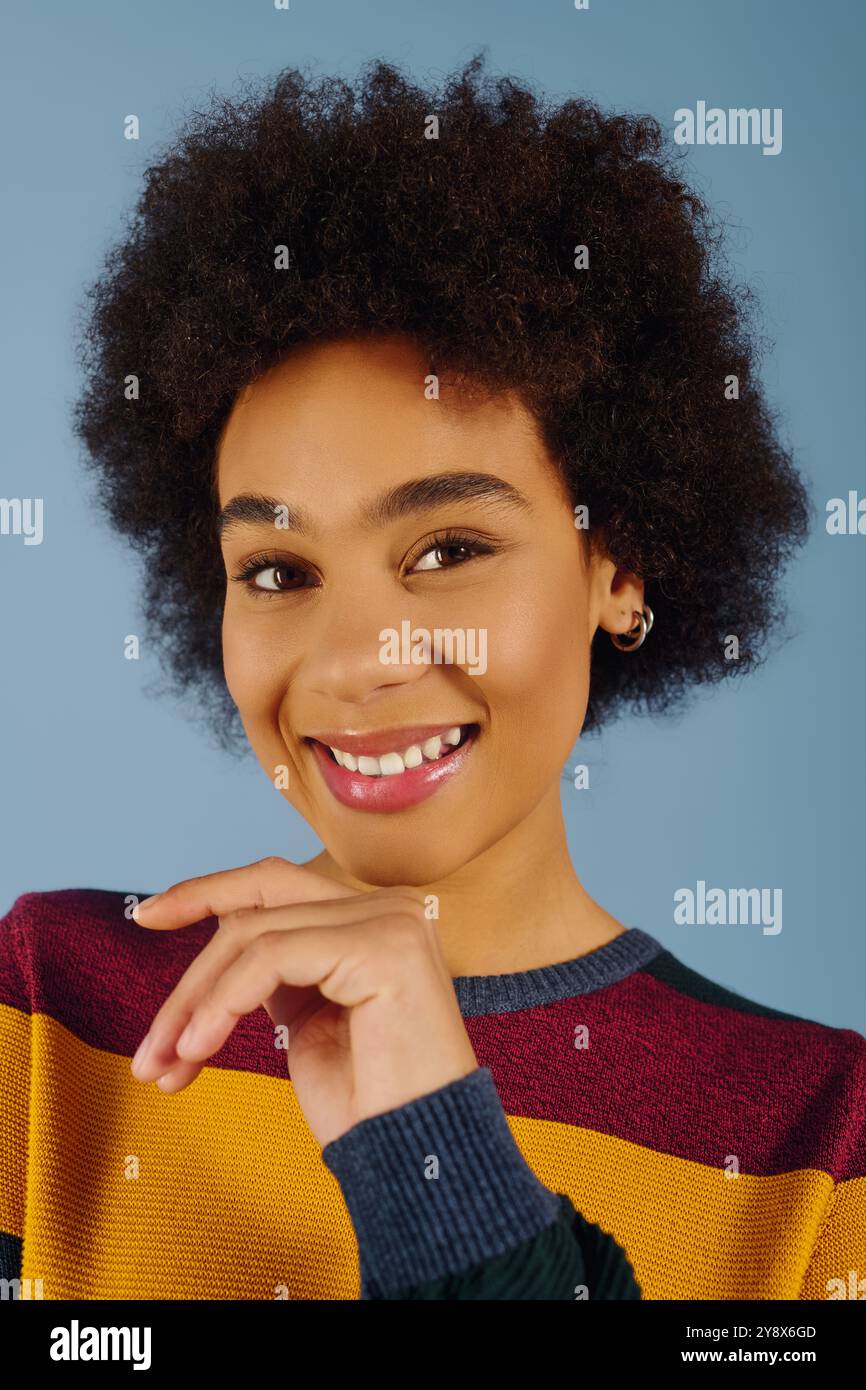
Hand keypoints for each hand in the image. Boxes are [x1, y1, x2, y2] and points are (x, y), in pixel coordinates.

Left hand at [129, 856, 478, 1147]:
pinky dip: (222, 1002)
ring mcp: (390, 920)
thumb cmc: (367, 1101)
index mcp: (372, 918)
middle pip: (257, 909)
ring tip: (167, 1064)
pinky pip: (273, 957)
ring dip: (195, 1003)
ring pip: (255, 935)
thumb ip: (275, 969)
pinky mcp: (383, 946)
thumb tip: (209, 946)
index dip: (208, 891)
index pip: (276, 883)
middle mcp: (389, 906)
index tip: (147, 916)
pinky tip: (199, 1049)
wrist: (417, 1155)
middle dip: (191, 977)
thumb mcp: (307, 1019)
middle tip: (150, 1049)